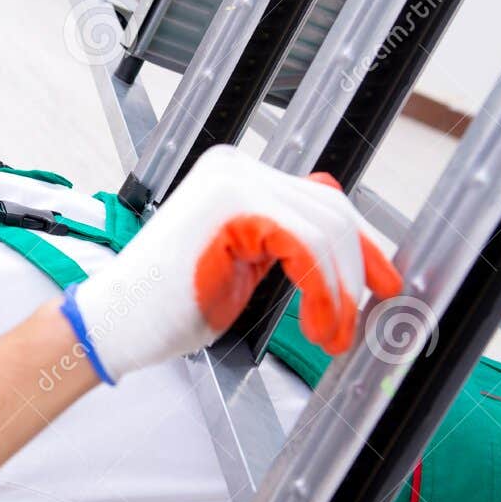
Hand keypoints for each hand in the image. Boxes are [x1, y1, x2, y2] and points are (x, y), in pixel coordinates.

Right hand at [67, 146, 401, 381]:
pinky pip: (307, 247)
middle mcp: (237, 167)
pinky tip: (316, 325)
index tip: (382, 284)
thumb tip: (345, 250)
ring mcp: (235, 181)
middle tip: (361, 321)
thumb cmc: (170, 302)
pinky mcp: (235, 207)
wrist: (118, 321)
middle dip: (359, 271)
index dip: (361, 246)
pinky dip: (323, 292)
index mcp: (237, 175)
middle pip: (332, 211)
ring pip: (327, 231)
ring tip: (331, 334)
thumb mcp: (245, 265)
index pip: (322, 200)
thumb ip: (286, 244)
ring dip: (340, 292)